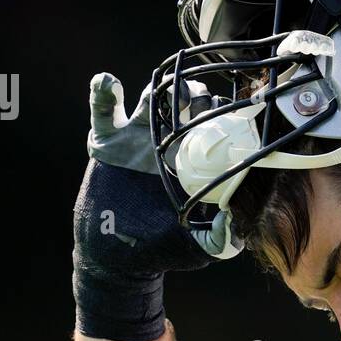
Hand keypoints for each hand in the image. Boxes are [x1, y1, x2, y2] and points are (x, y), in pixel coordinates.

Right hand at [72, 72, 223, 340]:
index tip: (230, 111)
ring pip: (150, 99)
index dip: (223, 114)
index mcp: (195, 160)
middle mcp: (169, 143)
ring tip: (163, 93)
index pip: (214, 126)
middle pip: (185, 104)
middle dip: (194, 94)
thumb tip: (238, 220)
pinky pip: (103, 112)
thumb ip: (220, 238)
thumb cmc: (163, 250)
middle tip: (197, 99)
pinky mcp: (107, 141)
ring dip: (160, 88)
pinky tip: (108, 82)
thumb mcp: (197, 247)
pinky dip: (103, 93)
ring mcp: (138, 138)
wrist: (117, 257)